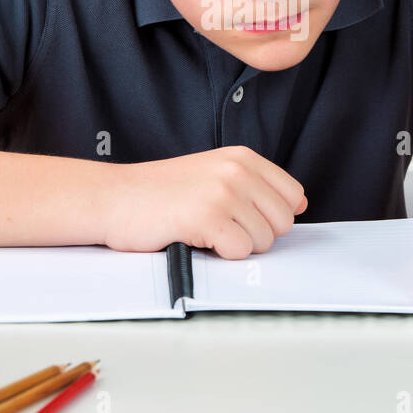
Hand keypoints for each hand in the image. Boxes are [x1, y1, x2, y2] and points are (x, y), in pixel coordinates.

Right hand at [102, 146, 306, 258]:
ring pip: (263, 242)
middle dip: (255, 234)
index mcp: (242, 158)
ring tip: (203, 230)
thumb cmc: (159, 193)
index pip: (293, 195)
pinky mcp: (207, 217)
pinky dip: (220, 255)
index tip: (244, 217)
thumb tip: (299, 204)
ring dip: (235, 246)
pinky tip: (196, 238)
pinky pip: (240, 252)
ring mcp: (223, 192)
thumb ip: (255, 185)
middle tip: (219, 226)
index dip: (272, 216)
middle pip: (282, 223)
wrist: (113, 198)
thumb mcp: (213, 174)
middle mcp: (237, 171)